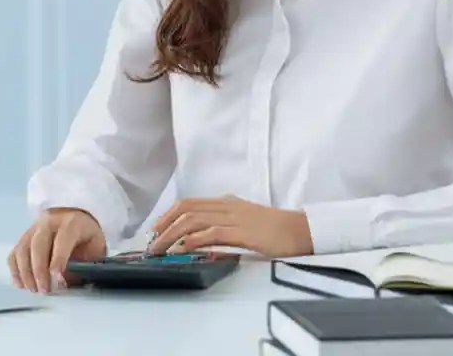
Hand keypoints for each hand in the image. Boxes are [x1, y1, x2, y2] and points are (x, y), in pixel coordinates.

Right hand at [7, 207, 106, 293]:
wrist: (76, 218)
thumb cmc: (86, 236)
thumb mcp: (95, 248)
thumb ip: (84, 264)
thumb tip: (66, 282)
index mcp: (71, 223)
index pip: (62, 239)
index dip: (58, 259)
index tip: (56, 277)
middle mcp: (50, 222)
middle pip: (38, 244)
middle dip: (39, 269)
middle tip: (44, 289)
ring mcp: (34, 228)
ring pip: (23, 248)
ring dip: (26, 272)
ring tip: (33, 288)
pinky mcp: (25, 237)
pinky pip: (15, 253)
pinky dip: (15, 270)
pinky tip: (21, 283)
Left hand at [146, 195, 312, 257]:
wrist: (301, 230)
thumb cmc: (275, 229)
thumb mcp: (244, 220)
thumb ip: (224, 223)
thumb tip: (201, 234)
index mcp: (226, 202)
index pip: (188, 203)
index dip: (168, 216)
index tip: (155, 231)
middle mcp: (226, 206)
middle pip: (185, 209)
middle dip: (164, 225)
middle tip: (151, 243)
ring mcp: (234, 218)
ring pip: (193, 220)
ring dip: (172, 235)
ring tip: (159, 249)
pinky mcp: (243, 232)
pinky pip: (211, 233)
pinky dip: (192, 240)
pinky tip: (181, 248)